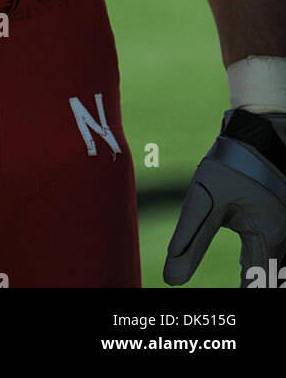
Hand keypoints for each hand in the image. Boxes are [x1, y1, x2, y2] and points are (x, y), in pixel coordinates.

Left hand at [164, 109, 285, 286]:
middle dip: (251, 287)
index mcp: (267, 237)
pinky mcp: (279, 220)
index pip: (255, 286)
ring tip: (241, 281)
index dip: (243, 297)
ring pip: (273, 267)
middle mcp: (283, 238)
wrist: (256, 130)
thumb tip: (171, 280)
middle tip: (227, 297)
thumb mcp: (203, 198)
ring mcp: (284, 229)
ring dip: (256, 276)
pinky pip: (272, 252)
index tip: (224, 315)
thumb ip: (189, 241)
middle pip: (268, 278)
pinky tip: (247, 269)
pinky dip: (260, 264)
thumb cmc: (230, 162)